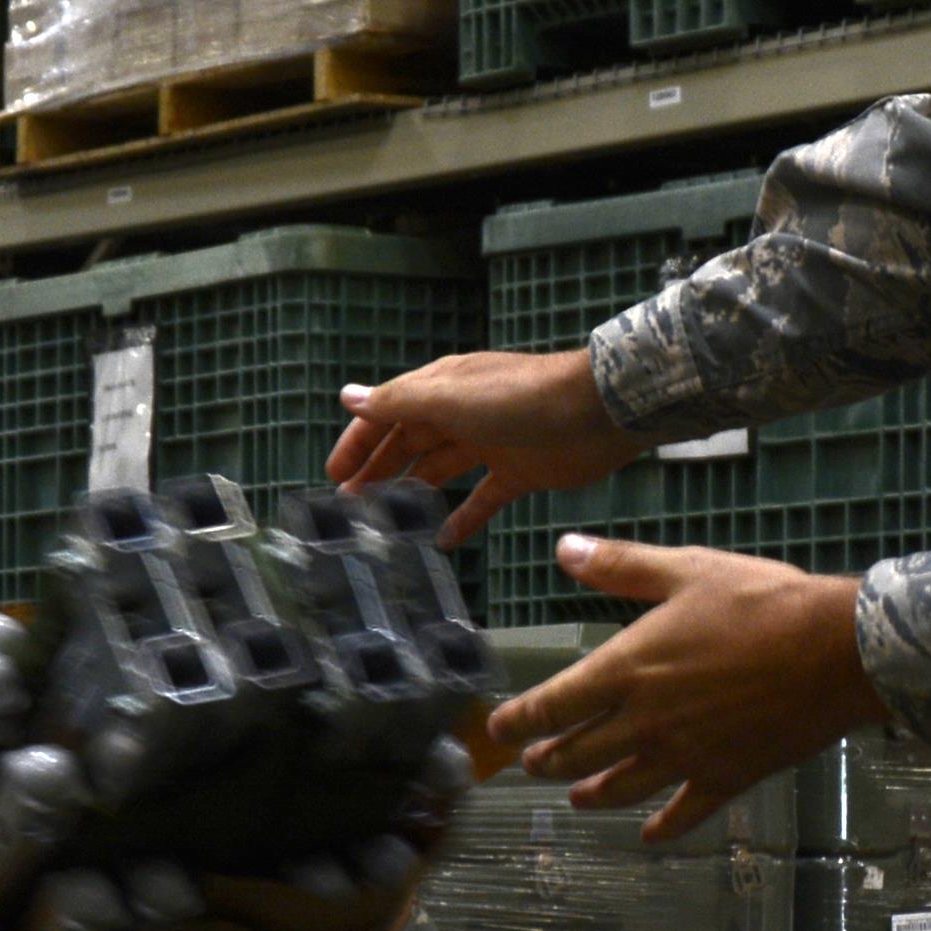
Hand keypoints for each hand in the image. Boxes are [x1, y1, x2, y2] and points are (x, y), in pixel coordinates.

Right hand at [328, 348, 651, 541]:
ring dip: (412, 490)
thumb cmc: (520, 398)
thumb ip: (398, 401)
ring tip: (385, 522)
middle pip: (409, 442)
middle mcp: (462, 413)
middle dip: (378, 469)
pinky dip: (463, 519)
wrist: (596, 412)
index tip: (333, 475)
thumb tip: (348, 396)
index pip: (387, 413)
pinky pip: (482, 499)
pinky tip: (443, 541)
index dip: (358, 441)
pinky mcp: (519, 473)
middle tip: (349, 505)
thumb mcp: (450, 397)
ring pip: (440, 469)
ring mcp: (491, 443)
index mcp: (441, 389)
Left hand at [493, 539, 893, 842]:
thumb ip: (622, 566)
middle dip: (547, 760)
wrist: (834, 652)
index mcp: (627, 669)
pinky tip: (650, 835)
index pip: (553, 705)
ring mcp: (684, 757)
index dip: (519, 721)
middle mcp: (644, 722)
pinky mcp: (725, 779)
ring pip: (621, 788)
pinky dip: (663, 828)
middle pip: (578, 753)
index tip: (499, 731)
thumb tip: (564, 549)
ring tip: (576, 798)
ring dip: (592, 794)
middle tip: (532, 765)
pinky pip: (684, 813)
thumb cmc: (761, 603)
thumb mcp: (687, 570)